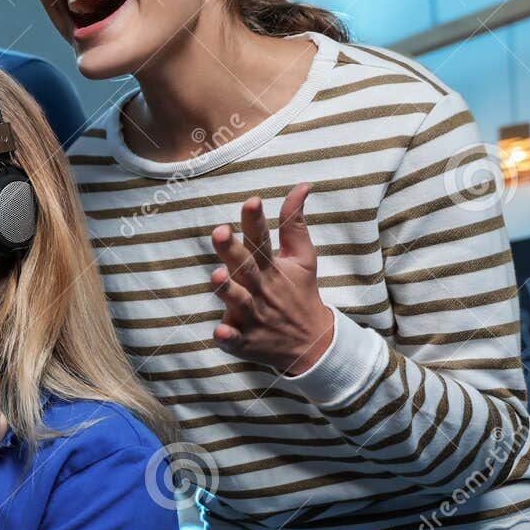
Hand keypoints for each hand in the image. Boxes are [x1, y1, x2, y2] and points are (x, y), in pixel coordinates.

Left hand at [210, 184, 334, 374]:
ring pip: (238, 301)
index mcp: (271, 267)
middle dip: (231, 250)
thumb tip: (302, 185)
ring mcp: (253, 315)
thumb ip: (294, 223)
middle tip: (219, 231)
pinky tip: (220, 332)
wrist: (312, 344)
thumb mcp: (302, 257)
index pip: (263, 239)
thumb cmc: (299, 292)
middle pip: (245, 266)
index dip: (256, 221)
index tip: (252, 201)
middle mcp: (260, 288)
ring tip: (218, 275)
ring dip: (228, 289)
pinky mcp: (245, 340)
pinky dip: (228, 337)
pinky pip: (234, 339)